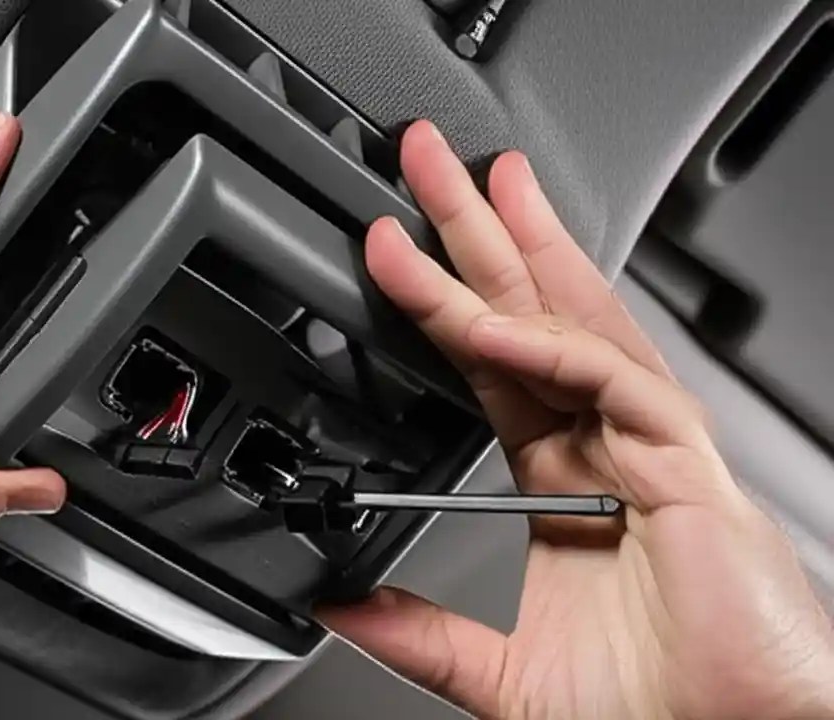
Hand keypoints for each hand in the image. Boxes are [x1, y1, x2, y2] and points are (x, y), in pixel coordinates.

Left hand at [319, 121, 833, 719]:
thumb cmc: (653, 707)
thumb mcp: (502, 670)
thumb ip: (418, 634)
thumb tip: (340, 607)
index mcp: (565, 477)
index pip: (492, 362)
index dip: (441, 302)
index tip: (391, 252)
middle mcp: (607, 445)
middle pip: (533, 312)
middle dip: (479, 233)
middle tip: (428, 164)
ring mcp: (652, 447)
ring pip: (578, 327)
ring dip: (519, 253)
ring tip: (472, 186)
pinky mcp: (690, 469)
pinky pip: (615, 388)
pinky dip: (555, 353)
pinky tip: (498, 324)